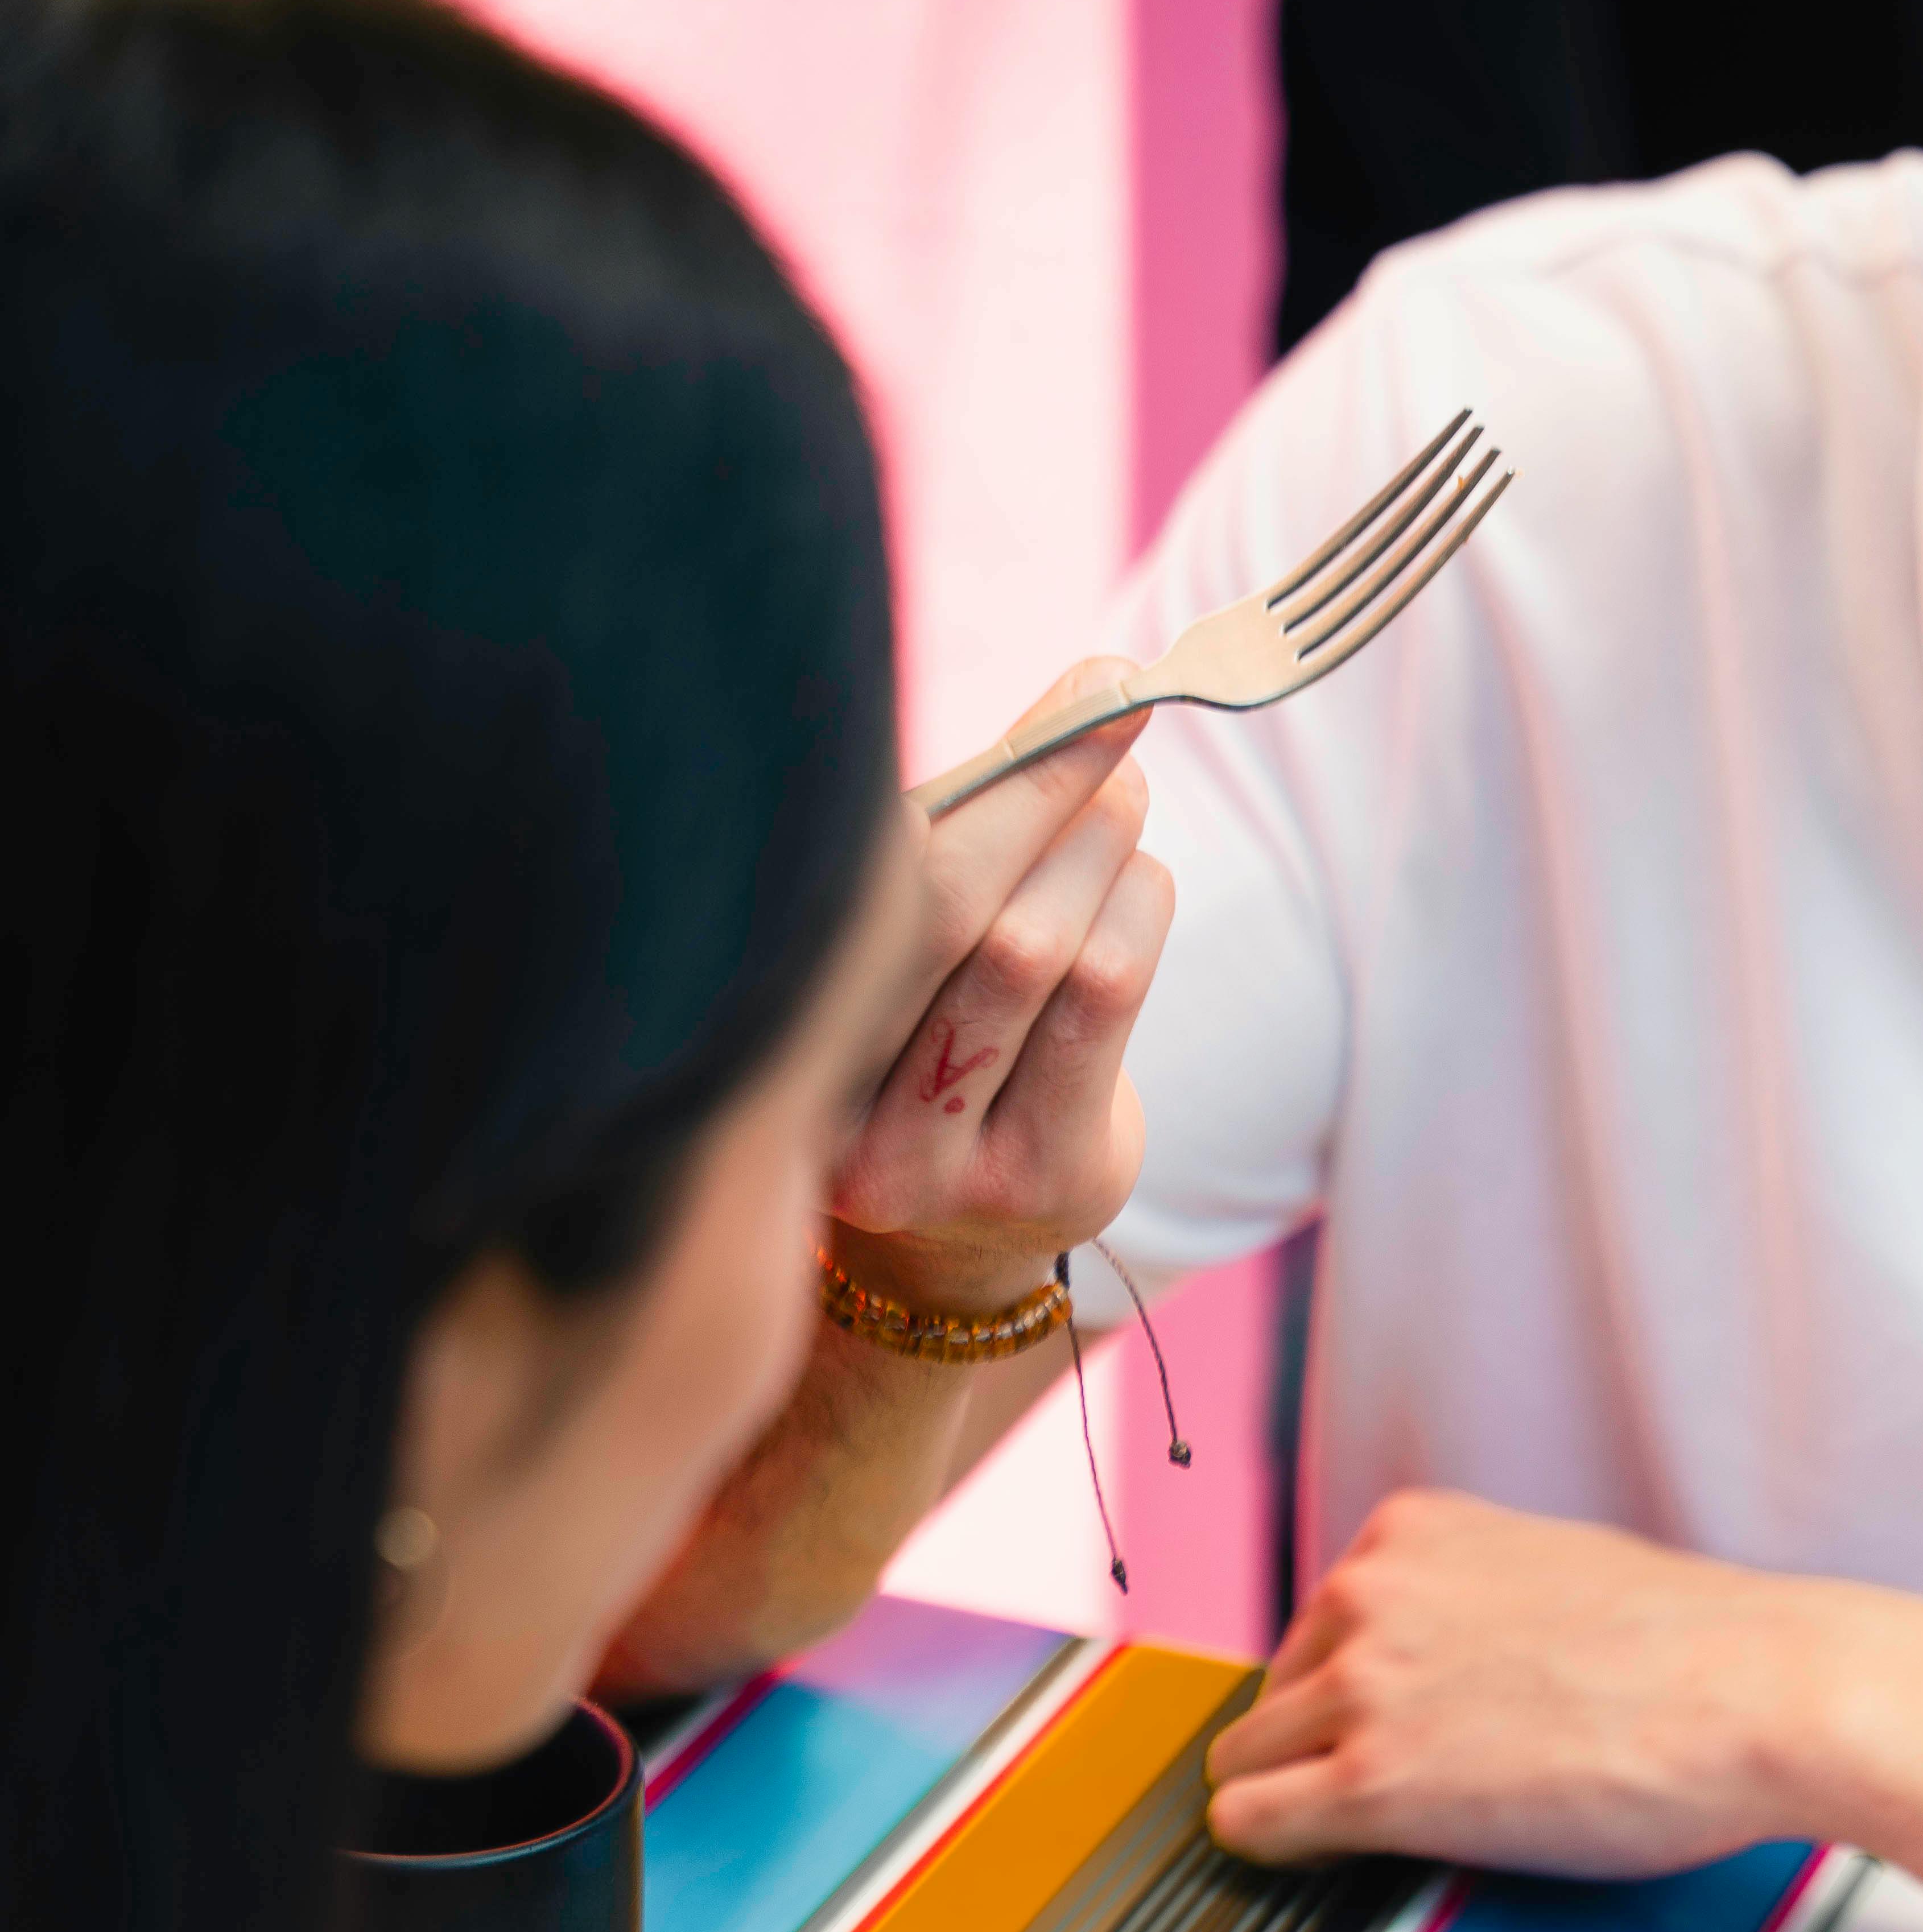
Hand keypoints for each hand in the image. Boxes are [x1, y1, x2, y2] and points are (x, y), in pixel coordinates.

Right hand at [832, 662, 1174, 1311]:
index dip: (988, 771)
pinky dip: (1138, 912)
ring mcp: (937, 1160)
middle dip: (1052, 791)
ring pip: (1039, 955)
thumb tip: (1083, 693)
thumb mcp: (895, 946)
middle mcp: (837, 1105)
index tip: (1081, 686)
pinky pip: (1103, 1007)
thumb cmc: (914, 1045)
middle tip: (1115, 719)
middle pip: (954, 909)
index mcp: (773, 1024)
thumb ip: (947, 836)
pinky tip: (1140, 880)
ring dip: (1099, 849)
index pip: (873, 871)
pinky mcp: (1041, 1181)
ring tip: (1122, 796)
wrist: (945, 1246)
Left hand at [1205, 1489, 1828, 1877]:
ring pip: (1245, 1761)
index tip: (1380, 1733)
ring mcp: (1365, 1686)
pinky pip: (1250, 1824)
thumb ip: (1471, 1604)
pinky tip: (1328, 1863)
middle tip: (1384, 1792)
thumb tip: (1445, 1665)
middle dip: (1313, 1748)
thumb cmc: (1695, 1651)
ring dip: (1293, 1801)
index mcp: (1411, 1532)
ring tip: (1365, 1837)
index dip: (1346, 1695)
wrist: (1761, 1692)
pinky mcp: (1375, 1782)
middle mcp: (1370, 1592)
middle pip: (1272, 1693)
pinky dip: (1274, 1849)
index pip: (1315, 1625)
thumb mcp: (1555, 1571)